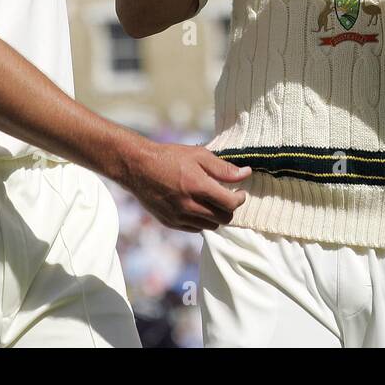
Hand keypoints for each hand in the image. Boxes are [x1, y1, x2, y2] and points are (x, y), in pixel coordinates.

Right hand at [124, 139, 251, 231]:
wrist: (138, 168)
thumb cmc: (170, 157)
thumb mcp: (199, 155)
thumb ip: (223, 168)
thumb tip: (246, 174)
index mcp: (198, 187)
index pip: (230, 204)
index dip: (240, 199)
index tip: (239, 192)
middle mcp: (189, 205)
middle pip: (223, 218)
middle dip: (230, 208)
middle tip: (228, 197)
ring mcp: (178, 216)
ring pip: (210, 226)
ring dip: (216, 215)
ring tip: (212, 201)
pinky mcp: (170, 222)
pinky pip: (195, 228)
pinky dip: (201, 220)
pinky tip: (198, 206)